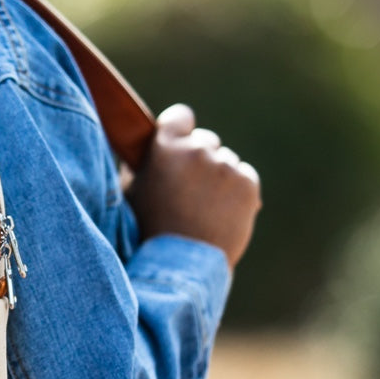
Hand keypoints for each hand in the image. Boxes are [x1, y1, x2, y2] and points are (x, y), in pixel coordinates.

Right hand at [126, 104, 260, 267]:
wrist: (181, 262)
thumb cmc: (150, 228)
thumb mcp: (131, 192)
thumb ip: (139, 164)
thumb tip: (143, 150)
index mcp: (166, 147)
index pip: (180, 116)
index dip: (180, 129)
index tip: (179, 144)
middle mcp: (197, 150)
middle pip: (205, 141)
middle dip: (199, 159)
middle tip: (190, 189)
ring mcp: (225, 166)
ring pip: (226, 161)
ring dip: (218, 177)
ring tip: (205, 207)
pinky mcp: (247, 183)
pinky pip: (244, 176)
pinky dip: (237, 191)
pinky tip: (221, 211)